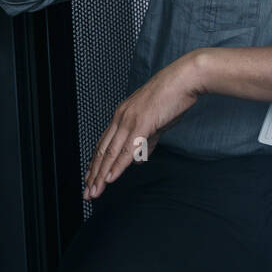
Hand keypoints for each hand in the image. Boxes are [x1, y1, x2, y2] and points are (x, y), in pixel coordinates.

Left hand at [84, 51, 204, 199]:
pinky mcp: (141, 124)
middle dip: (93, 174)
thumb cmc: (173, 95)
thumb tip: (141, 156)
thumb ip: (148, 139)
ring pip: (110, 153)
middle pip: (102, 151)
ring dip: (101, 175)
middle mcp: (121, 117)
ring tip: (94, 191)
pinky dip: (117, 166)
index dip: (96, 163)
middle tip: (87, 192)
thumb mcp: (157, 120)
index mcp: (123, 115)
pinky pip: (126, 150)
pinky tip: (110, 178)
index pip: (104, 143)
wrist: (185, 79)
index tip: (91, 178)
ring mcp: (130, 120)